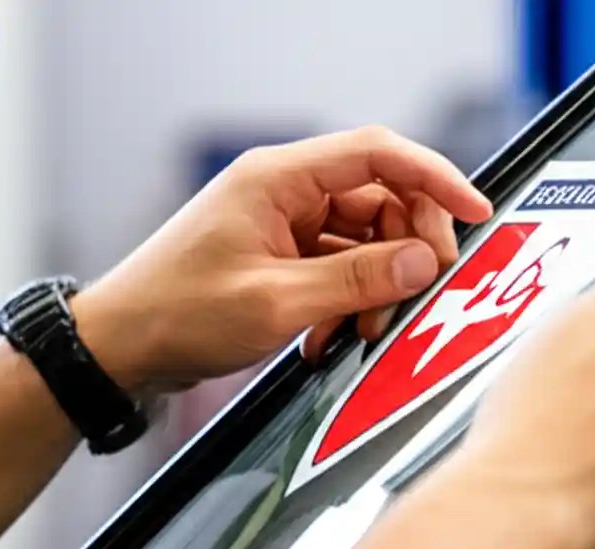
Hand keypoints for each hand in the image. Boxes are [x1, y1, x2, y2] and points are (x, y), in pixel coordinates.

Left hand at [70, 126, 492, 394]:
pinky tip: (328, 340)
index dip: (435, 177)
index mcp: (277, 179)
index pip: (377, 153)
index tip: (474, 212)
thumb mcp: (277, 302)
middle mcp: (282, 193)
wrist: (120, 348)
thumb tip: (423, 260)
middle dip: (405, 250)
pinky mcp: (276, 259)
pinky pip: (335, 269)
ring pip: (361, 241)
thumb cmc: (176, 314)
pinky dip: (344, 303)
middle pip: (378, 199)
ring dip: (373, 287)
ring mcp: (279, 226)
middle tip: (416, 295)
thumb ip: (357, 279)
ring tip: (361, 333)